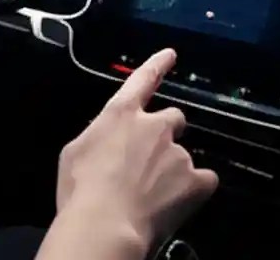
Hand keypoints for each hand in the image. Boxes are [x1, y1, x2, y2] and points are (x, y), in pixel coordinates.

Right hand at [43, 49, 217, 258]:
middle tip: (151, 161)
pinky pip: (204, 180)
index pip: (142, 80)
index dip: (157, 65)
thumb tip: (107, 143)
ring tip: (153, 196)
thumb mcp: (75, 153)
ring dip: (172, 170)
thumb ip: (98, 138)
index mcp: (121, 115)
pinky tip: (177, 204)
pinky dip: (194, 190)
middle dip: (166, 134)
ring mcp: (178, 153)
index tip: (171, 54)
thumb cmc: (80, 189)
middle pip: (173, 119)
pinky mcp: (195, 180)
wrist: (105, 224)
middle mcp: (154, 127)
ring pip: (183, 156)